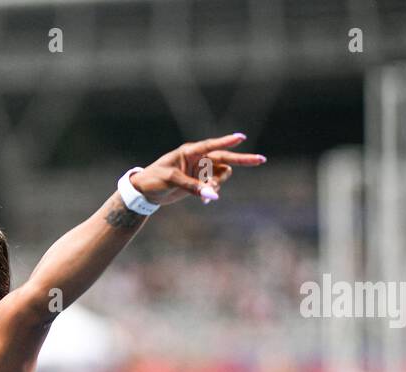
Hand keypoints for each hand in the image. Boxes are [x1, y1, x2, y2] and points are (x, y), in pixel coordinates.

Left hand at [127, 133, 265, 205]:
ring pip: (220, 174)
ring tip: (208, 194)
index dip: (227, 141)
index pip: (211, 145)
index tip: (242, 137)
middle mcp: (198, 159)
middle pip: (224, 158)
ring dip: (219, 184)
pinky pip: (213, 185)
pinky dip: (213, 191)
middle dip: (242, 159)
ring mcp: (200, 170)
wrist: (144, 192)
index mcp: (189, 152)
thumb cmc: (154, 180)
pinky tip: (207, 199)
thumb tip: (213, 196)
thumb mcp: (172, 181)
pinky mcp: (199, 181)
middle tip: (261, 160)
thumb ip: (193, 187)